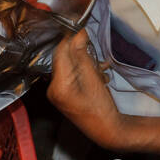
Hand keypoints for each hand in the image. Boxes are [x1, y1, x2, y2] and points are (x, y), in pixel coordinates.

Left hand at [47, 30, 124, 149]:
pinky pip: (72, 75)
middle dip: (80, 52)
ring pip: (69, 66)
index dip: (71, 39)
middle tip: (94, 50)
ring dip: (85, 62)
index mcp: (59, 85)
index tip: (82, 29)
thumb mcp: (93, 77)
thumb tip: (79, 33)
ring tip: (100, 69)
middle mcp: (53, 88)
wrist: (106, 130)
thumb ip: (83, 54)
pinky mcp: (64, 94)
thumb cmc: (101, 108)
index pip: (60, 53)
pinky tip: (98, 76)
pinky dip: (84, 72)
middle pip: (64, 59)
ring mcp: (57, 93)